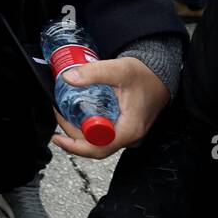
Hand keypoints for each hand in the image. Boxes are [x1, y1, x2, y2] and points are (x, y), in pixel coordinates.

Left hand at [52, 56, 168, 158]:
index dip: (74, 145)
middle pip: (95, 146)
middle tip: (59, 114)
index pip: (98, 148)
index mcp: (130, 129)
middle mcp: (131, 137)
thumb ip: (93, 72)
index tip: (57, 136)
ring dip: (79, 131)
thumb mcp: (118, 70)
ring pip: (99, 142)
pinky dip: (88, 128)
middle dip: (72, 134)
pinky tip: (78, 115)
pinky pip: (104, 135)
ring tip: (64, 113)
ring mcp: (129, 135)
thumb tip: (68, 78)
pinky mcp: (126, 129)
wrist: (160, 74)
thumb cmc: (144, 74)